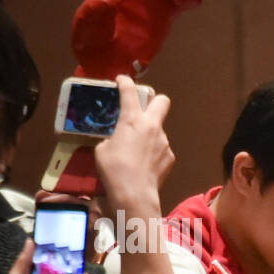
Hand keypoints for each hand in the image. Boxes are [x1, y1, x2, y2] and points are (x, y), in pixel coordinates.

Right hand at [94, 75, 173, 214]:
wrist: (135, 193)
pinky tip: (144, 165)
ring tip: (136, 152)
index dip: (126, 82)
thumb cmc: (113, 168)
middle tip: (143, 107)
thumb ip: (113, 138)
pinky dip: (153, 153)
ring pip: (159, 130)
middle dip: (154, 100)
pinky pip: (161, 149)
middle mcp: (152, 126)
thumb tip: (119, 141)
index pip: (130, 92)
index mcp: (132, 120)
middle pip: (162, 101)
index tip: (122, 80)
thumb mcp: (103, 149)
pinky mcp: (170, 157)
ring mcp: (164, 142)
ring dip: (149, 135)